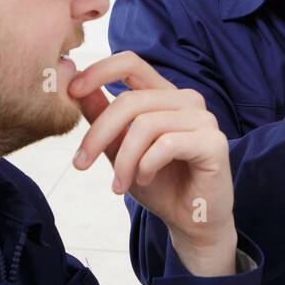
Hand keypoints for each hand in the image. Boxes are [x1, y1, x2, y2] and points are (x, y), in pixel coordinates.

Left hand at [68, 52, 236, 276]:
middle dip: (98, 134)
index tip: (70, 92)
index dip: (99, 71)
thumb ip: (101, 115)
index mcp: (164, 95)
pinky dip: (146, 165)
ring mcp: (203, 119)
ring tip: (119, 184)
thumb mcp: (119, 148)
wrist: (190, 221)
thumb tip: (73, 84)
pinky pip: (167, 145)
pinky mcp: (213, 142)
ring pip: (146, 125)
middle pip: (130, 101)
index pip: (130, 62)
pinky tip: (145, 180)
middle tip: (81, 164)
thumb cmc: (159, 184)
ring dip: (123, 160)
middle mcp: (186, 100)